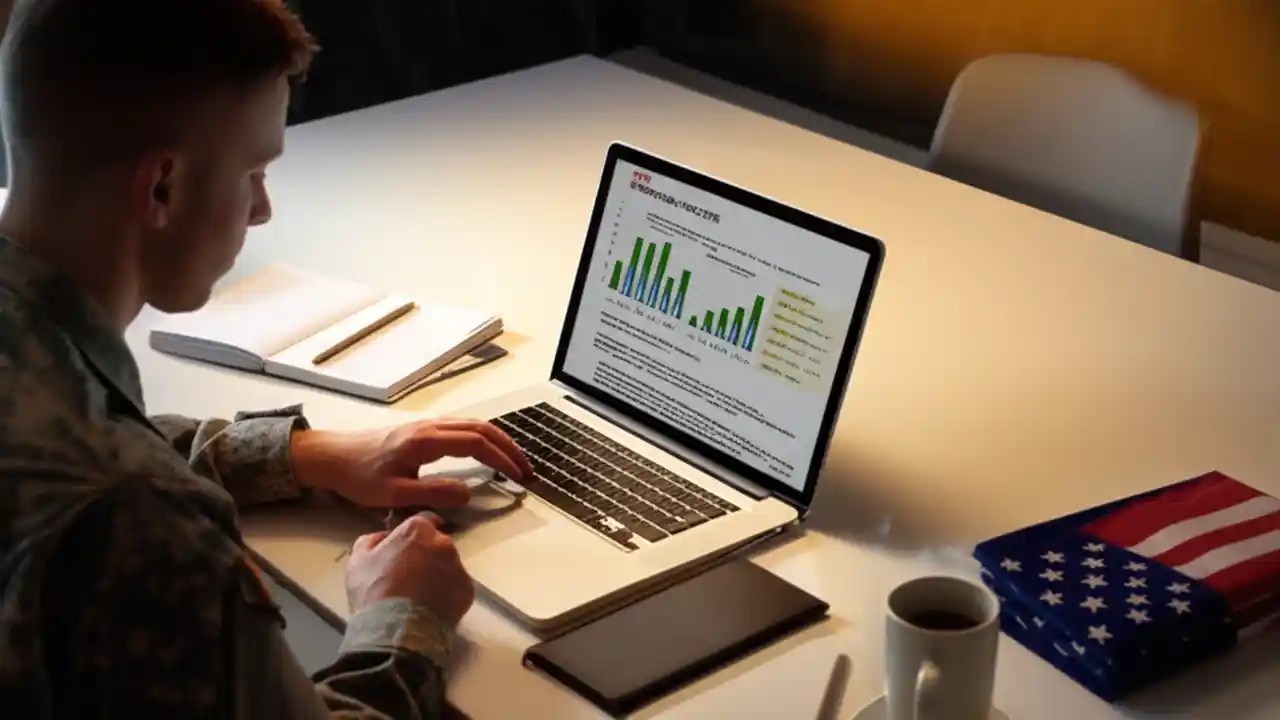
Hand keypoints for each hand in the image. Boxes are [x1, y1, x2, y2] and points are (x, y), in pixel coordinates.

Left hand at [290, 419, 533, 508]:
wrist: (331, 456)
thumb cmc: (358, 475)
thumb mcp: (394, 493)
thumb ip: (433, 494)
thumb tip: (467, 494)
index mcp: (427, 441)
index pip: (477, 444)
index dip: (502, 458)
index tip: (518, 476)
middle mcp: (431, 427)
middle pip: (482, 428)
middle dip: (509, 447)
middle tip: (526, 470)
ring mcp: (427, 426)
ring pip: (473, 424)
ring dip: (498, 440)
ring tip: (513, 461)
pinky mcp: (422, 431)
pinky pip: (462, 427)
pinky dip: (483, 437)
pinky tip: (486, 451)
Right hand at [346, 513, 473, 625]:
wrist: (396, 631)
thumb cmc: (373, 592)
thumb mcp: (358, 560)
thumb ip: (372, 540)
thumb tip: (384, 536)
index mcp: (417, 530)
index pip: (423, 520)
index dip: (414, 533)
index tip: (408, 545)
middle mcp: (443, 542)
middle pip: (437, 543)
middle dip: (427, 554)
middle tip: (411, 574)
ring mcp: (458, 566)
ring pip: (449, 565)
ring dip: (438, 573)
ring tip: (421, 595)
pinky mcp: (467, 590)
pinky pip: (456, 587)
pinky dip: (447, 593)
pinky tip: (432, 607)